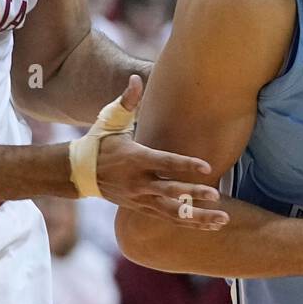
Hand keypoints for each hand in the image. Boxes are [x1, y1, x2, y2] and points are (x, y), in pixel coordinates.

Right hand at [94, 76, 229, 230]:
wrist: (79, 173)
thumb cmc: (100, 142)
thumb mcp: (111, 120)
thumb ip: (127, 101)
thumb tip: (136, 78)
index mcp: (135, 158)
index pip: (164, 162)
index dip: (185, 164)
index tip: (207, 167)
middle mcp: (138, 182)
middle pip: (170, 191)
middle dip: (193, 194)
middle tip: (216, 195)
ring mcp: (140, 199)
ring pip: (173, 212)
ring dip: (198, 217)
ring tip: (222, 219)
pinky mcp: (142, 209)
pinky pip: (169, 219)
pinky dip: (190, 223)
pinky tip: (210, 225)